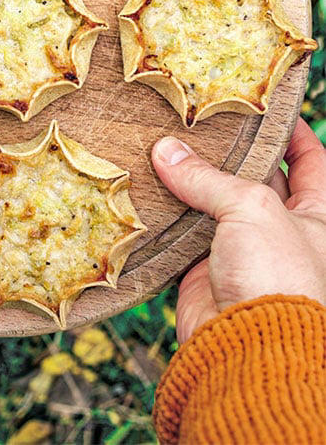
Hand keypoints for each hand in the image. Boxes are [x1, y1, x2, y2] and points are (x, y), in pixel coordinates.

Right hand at [152, 118, 325, 343]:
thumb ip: (208, 178)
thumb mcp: (252, 209)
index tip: (265, 104)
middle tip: (198, 119)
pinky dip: (165, 214)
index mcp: (316, 213)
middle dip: (229, 151)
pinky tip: (146, 187)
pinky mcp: (204, 269)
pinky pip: (182, 232)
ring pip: (213, 203)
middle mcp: (280, 228)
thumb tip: (165, 151)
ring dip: (190, 180)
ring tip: (163, 144)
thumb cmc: (278, 277)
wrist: (248, 351)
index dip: (291, 131)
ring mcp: (241, 248)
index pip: (309, 160)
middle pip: (255, 177)